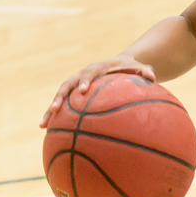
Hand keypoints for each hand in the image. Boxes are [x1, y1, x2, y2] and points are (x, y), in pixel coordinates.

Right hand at [40, 58, 155, 126]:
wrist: (119, 65)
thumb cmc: (131, 69)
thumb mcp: (140, 69)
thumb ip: (145, 71)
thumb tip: (152, 76)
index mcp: (97, 68)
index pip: (89, 73)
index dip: (84, 81)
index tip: (82, 91)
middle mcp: (82, 75)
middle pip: (67, 84)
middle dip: (60, 96)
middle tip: (54, 109)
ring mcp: (76, 85)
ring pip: (60, 96)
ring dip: (50, 109)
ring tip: (43, 124)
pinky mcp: (74, 96)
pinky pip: (63, 107)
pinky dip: (56, 118)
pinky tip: (48, 132)